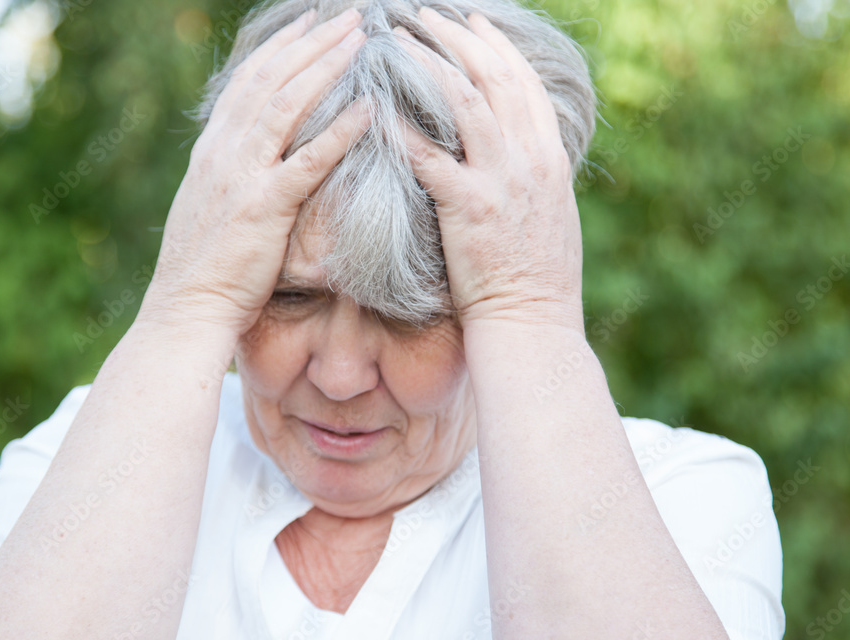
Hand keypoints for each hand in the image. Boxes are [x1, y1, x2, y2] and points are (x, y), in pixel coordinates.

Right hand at [138, 8, 370, 337]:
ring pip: (287, 105)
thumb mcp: (211, 207)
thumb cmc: (204, 268)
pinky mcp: (265, 207)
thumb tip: (258, 157)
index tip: (309, 25)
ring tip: (358, 40)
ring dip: (326, 67)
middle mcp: (223, 152)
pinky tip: (368, 109)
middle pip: (271, 80)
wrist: (186, 309)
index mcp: (212, 150)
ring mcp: (243, 177)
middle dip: (311, 42)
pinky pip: (308, 161)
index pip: (248, 83)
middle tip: (345, 16)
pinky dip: (339, 131)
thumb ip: (233, 174)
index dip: (281, 49)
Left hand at [394, 8, 583, 332]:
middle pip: (495, 76)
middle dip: (459, 36)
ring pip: (468, 100)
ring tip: (400, 38)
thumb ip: (531, 173)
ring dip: (431, 62)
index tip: (470, 20)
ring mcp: (501, 180)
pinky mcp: (469, 208)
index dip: (494, 45)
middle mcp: (529, 158)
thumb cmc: (536, 277)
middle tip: (425, 14)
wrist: (534, 321)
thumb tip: (512, 149)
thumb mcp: (547, 212)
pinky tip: (378, 109)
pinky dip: (404, 130)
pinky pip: (431, 157)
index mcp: (549, 155)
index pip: (522, 82)